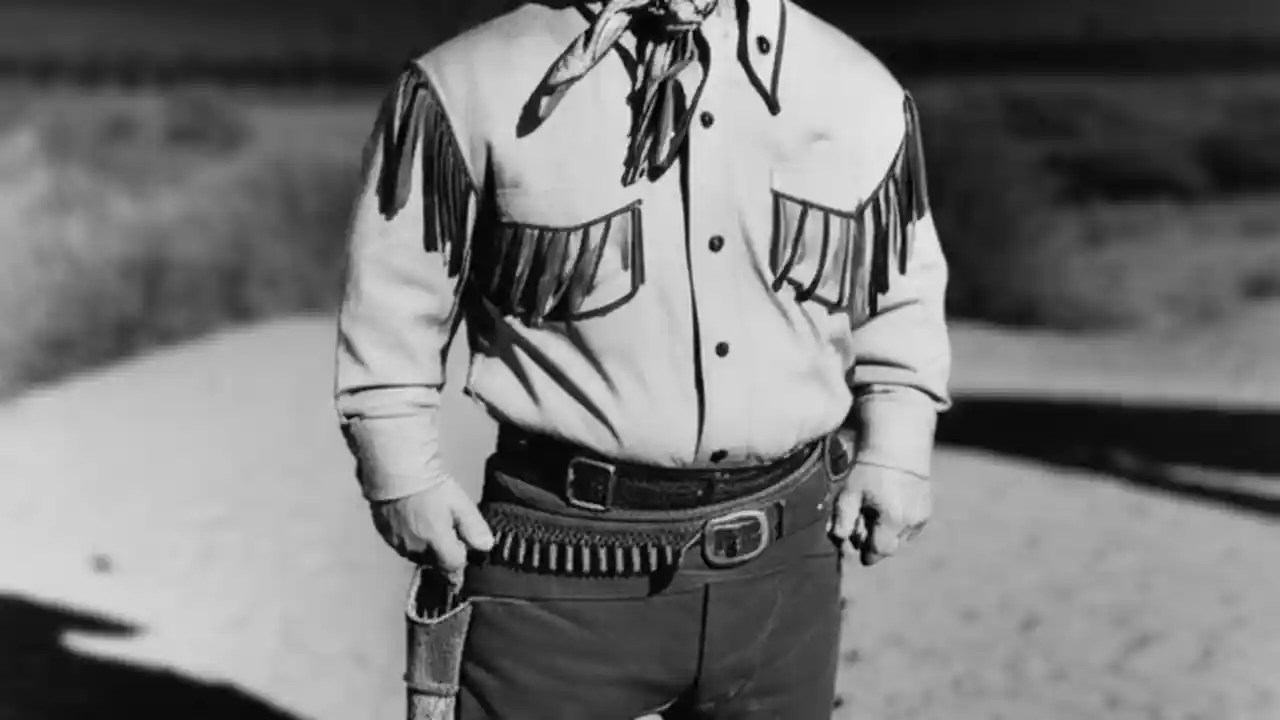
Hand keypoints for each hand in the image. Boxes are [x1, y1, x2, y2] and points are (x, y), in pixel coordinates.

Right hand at [370, 478, 495, 575]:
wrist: (394, 469)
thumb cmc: (430, 484)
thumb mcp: (459, 501)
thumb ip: (473, 527)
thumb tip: (486, 547)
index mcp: (436, 541)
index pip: (453, 566)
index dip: (461, 556)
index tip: (463, 544)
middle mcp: (416, 549)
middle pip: (435, 563)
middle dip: (443, 552)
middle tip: (446, 526)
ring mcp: (397, 544)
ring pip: (418, 556)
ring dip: (426, 547)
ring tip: (428, 522)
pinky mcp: (384, 535)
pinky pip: (402, 545)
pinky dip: (410, 539)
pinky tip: (412, 520)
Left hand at [828, 463, 931, 565]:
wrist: (898, 444)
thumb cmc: (870, 468)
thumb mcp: (849, 493)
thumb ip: (842, 521)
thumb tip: (840, 542)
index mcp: (893, 520)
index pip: (877, 553)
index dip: (864, 549)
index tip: (855, 536)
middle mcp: (911, 522)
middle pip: (889, 548)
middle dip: (874, 541)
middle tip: (863, 519)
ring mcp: (922, 517)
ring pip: (900, 539)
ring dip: (887, 531)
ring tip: (877, 507)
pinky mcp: (927, 510)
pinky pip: (910, 528)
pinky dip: (898, 522)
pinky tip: (889, 503)